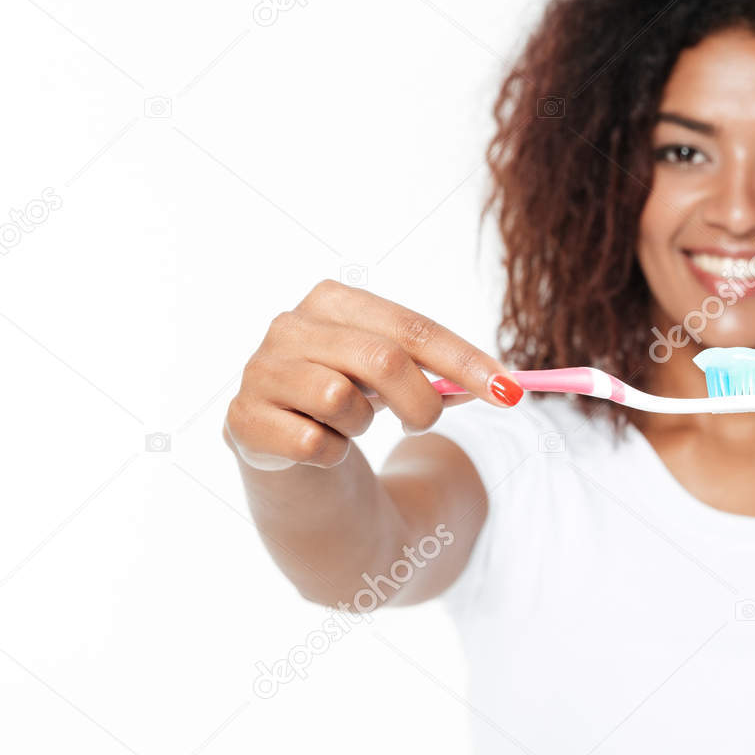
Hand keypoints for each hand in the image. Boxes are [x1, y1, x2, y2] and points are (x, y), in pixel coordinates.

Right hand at [224, 280, 521, 470]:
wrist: (286, 445)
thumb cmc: (351, 397)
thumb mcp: (397, 378)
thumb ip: (443, 376)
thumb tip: (504, 386)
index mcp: (333, 301)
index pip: (413, 327)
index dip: (465, 362)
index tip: (511, 393)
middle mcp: (290, 326)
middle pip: (383, 360)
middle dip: (421, 403)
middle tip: (425, 424)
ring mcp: (260, 370)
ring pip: (342, 401)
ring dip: (362, 425)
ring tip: (348, 424)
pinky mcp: (243, 419)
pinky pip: (313, 444)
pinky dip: (332, 454)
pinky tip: (319, 446)